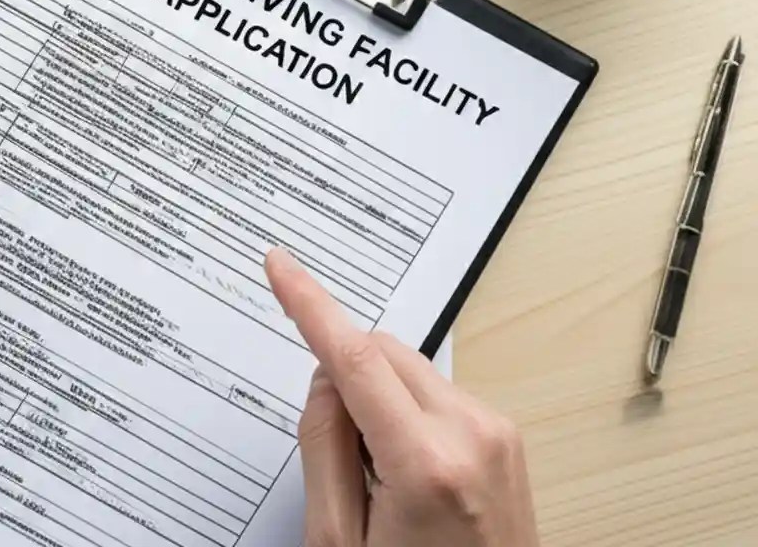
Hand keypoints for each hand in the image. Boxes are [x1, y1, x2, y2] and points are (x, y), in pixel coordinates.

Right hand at [265, 249, 539, 546]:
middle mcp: (473, 435)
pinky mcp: (505, 439)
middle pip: (384, 354)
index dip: (310, 304)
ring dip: (376, 398)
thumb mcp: (339, 538)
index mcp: (426, 463)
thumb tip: (325, 377)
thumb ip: (323, 446)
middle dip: (344, 375)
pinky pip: (436, 395)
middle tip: (335, 453)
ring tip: (376, 478)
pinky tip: (404, 473)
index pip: (355, 358)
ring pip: (408, 371)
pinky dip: (405, 413)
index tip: (281, 267)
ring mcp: (497, 435)